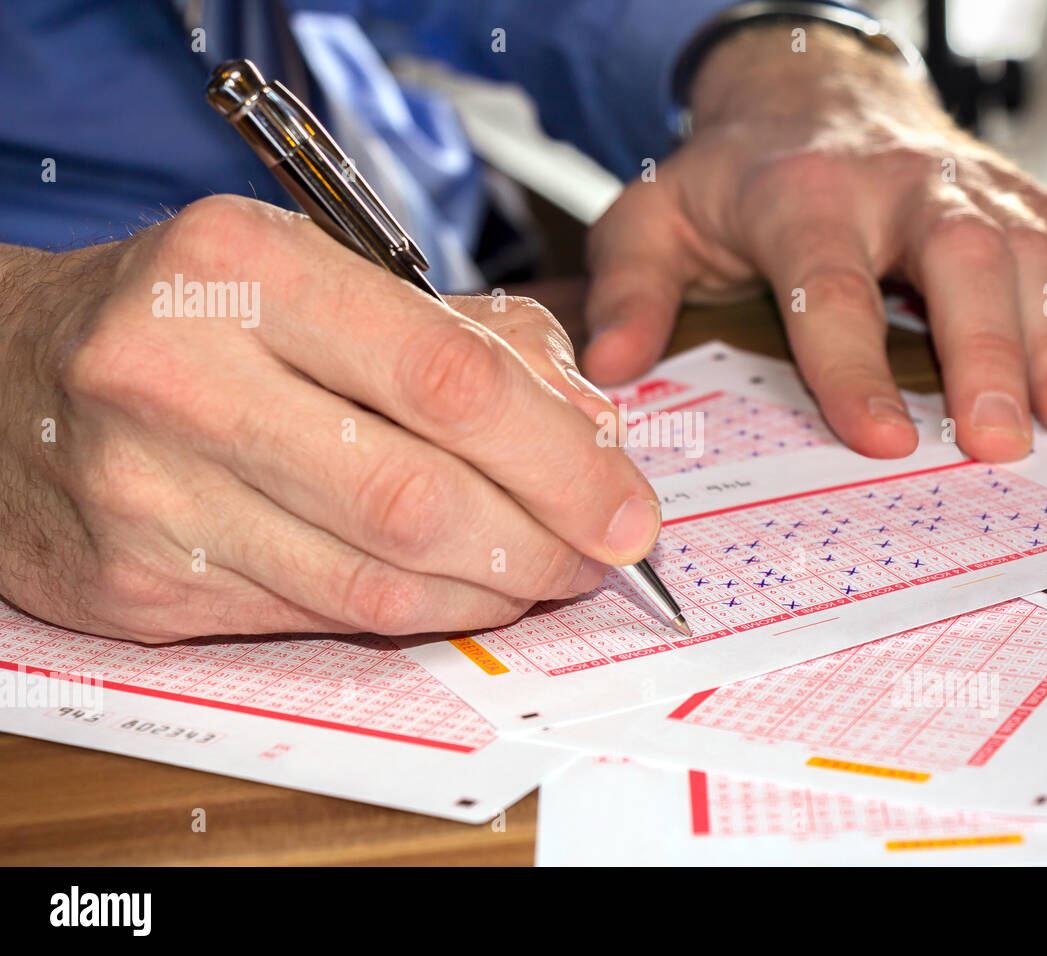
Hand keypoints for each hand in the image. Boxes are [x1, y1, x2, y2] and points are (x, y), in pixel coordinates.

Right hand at [0, 195, 658, 642]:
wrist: (6, 384)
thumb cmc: (190, 318)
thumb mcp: (320, 277)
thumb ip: (464, 338)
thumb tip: (587, 428)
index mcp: (245, 266)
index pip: (449, 379)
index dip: (562, 458)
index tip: (628, 505)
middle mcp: (184, 376)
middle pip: (421, 494)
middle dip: (545, 539)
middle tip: (602, 552)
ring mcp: (154, 493)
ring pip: (377, 575)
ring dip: (492, 587)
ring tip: (546, 571)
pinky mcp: (143, 589)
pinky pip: (323, 616)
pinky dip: (417, 609)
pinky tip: (459, 588)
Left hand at [582, 23, 1046, 461]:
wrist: (811, 92)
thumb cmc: (735, 177)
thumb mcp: (655, 219)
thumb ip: (629, 290)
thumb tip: (610, 372)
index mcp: (801, 194)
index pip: (829, 284)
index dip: (855, 366)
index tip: (885, 442)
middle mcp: (898, 183)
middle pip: (960, 258)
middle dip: (987, 353)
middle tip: (1000, 442)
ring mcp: (969, 184)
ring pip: (1035, 250)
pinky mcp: (1017, 195)